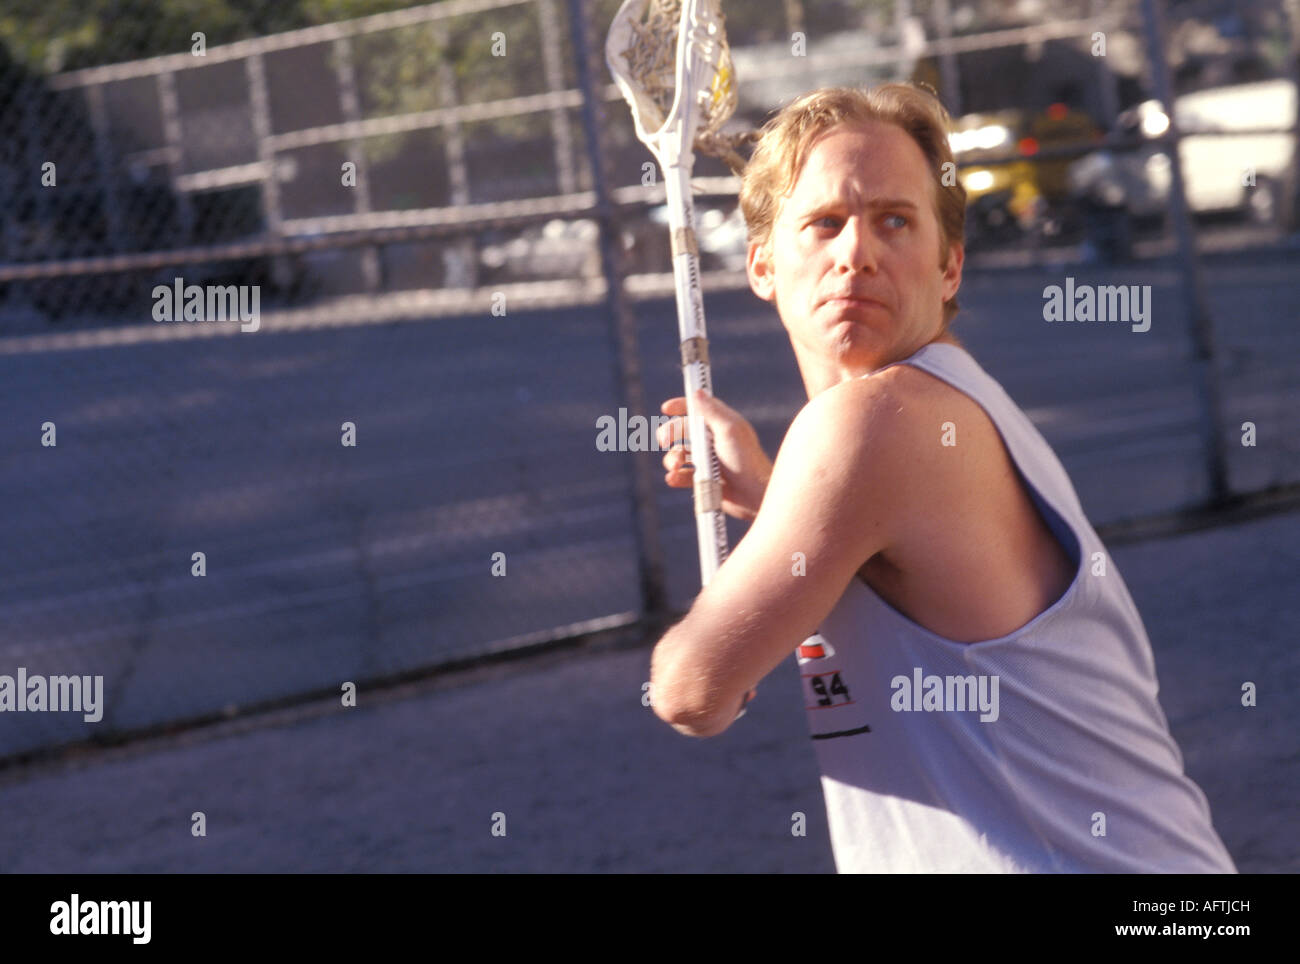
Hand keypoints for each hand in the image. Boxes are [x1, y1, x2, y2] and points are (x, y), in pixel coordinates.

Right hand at [657, 389, 772, 521]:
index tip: (665, 409)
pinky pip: (683, 475)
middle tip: (664, 441)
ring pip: (680, 454)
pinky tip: (673, 479)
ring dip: (672, 459)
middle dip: (670, 434)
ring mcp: (709, 460)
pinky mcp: (705, 479)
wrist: (755, 497)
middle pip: (683, 430)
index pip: (699, 408)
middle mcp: (714, 440)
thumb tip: (697, 392)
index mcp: (722, 424)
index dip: (681, 405)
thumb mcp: (729, 431)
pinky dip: (675, 477)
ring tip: (676, 466)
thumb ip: (712, 412)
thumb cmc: (747, 462)